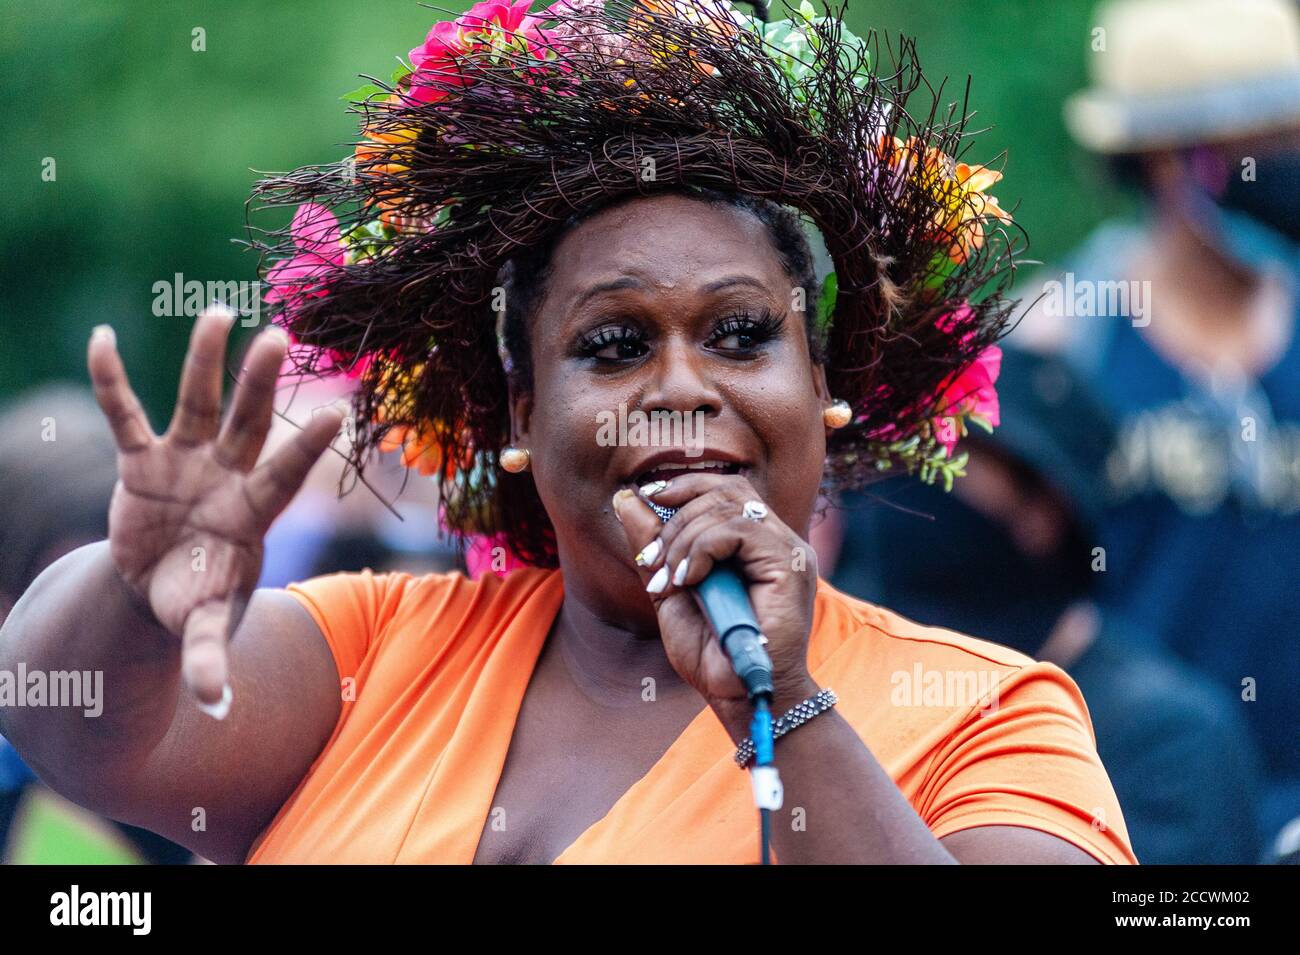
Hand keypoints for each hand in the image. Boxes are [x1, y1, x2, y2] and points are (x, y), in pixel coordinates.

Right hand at [87, 305, 345, 706]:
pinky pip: (124, 414)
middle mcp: (227, 476)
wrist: (160, 586)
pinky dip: (111, 381)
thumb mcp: (201, 628)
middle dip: (260, 384)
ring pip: (197, 402)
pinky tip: (102, 338)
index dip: (305, 445)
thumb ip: (208, 659)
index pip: (285, 473)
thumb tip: (215, 706)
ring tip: (219, 311)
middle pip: (248, 422)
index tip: (336, 411)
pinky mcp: (141, 461)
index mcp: (252, 514)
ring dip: (205, 361)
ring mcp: (186, 462)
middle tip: (280, 335)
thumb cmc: (195, 602)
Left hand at [612, 475, 819, 739]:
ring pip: (728, 506)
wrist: (739, 696)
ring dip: (684, 538)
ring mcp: (787, 550)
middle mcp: (776, 540)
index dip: (684, 486)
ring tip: (672, 579)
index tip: (646, 499)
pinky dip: (703, 548)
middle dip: (676, 516)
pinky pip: (740, 529)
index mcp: (754, 544)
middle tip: (654, 561)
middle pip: (725, 489)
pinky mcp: (789, 564)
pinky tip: (690, 579)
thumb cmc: (712, 654)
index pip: (724, 488)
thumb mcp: (669, 591)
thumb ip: (653, 546)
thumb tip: (625, 498)